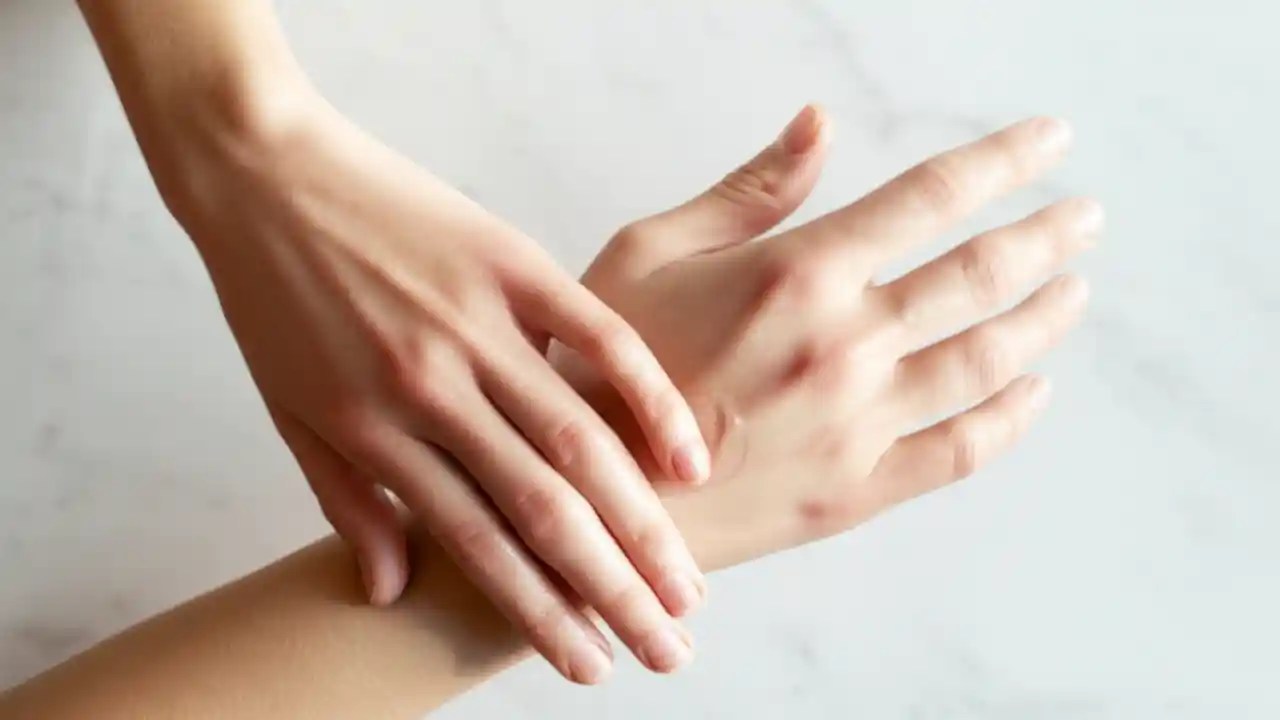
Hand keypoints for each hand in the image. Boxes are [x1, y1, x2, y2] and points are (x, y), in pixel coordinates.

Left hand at [162, 91, 710, 681]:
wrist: (259, 169)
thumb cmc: (273, 296)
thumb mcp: (289, 409)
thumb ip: (346, 502)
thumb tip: (391, 591)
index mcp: (375, 432)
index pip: (476, 547)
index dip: (538, 616)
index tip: (592, 665)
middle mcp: (432, 390)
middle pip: (543, 510)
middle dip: (613, 593)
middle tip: (669, 651)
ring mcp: (476, 325)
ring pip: (578, 440)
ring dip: (642, 521)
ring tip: (690, 581)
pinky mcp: (511, 264)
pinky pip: (596, 336)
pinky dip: (647, 397)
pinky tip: (689, 456)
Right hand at [565, 107, 1098, 568]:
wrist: (586, 501)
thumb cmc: (602, 370)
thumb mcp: (652, 253)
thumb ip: (748, 190)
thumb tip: (819, 125)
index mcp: (798, 274)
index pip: (933, 197)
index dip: (1003, 161)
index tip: (1051, 142)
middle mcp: (846, 345)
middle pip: (983, 275)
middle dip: (1047, 236)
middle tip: (1084, 215)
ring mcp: (861, 425)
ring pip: (989, 360)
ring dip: (1043, 318)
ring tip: (1074, 290)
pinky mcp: (857, 491)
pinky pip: (962, 449)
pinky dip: (1010, 416)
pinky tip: (1033, 391)